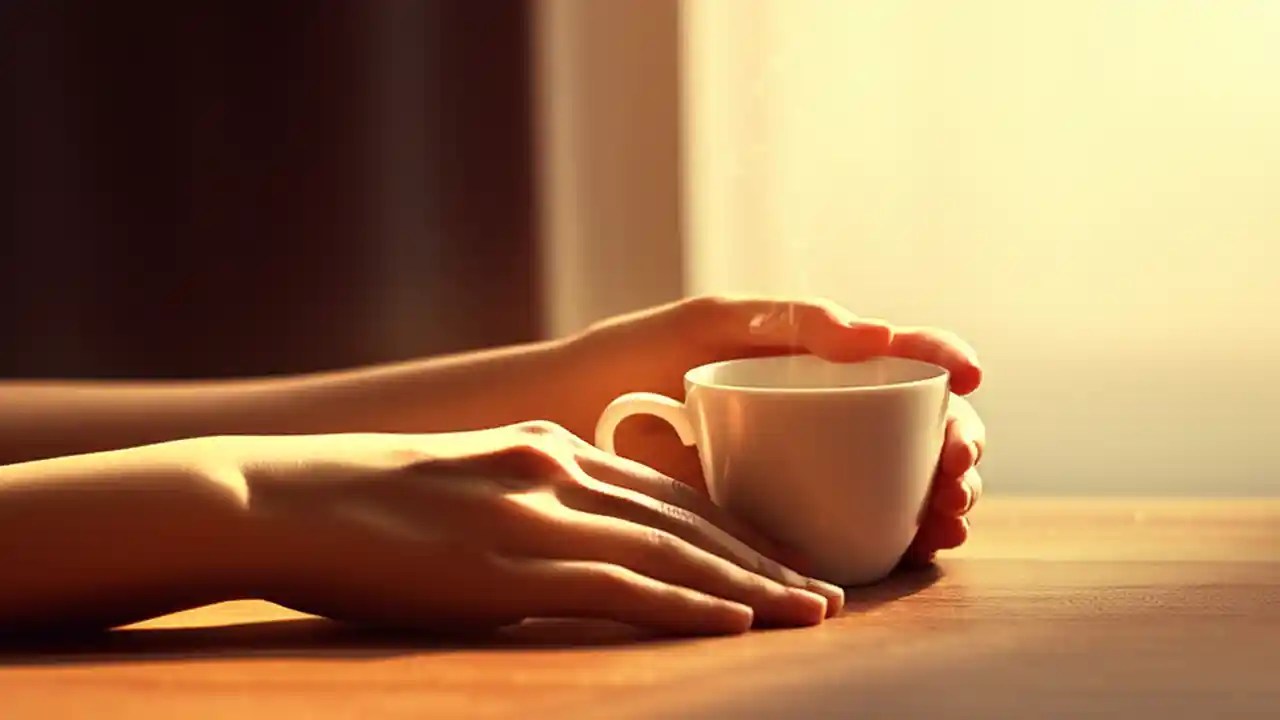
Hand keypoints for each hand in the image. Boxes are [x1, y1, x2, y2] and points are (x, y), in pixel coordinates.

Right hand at [234, 424, 844, 635]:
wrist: (288, 496)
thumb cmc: (370, 497)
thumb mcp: (466, 477)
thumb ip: (530, 494)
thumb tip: (577, 532)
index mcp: (551, 448)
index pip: (669, 493)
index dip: (738, 530)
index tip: (786, 559)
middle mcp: (560, 469)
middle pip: (690, 520)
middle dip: (766, 560)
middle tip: (829, 592)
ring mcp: (539, 514)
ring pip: (673, 553)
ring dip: (751, 587)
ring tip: (811, 613)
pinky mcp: (511, 564)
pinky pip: (621, 588)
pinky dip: (687, 607)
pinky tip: (736, 623)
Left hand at [562, 296, 986, 566]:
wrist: (576, 419)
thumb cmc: (638, 356)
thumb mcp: (709, 323)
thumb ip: (790, 319)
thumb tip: (881, 335)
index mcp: (820, 358)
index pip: (903, 356)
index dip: (947, 361)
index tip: (968, 376)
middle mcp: (830, 413)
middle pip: (922, 426)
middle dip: (960, 445)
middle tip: (956, 467)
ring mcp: (816, 467)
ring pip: (908, 480)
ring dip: (949, 495)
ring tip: (950, 511)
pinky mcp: (795, 517)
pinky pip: (868, 526)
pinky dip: (910, 535)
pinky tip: (923, 542)